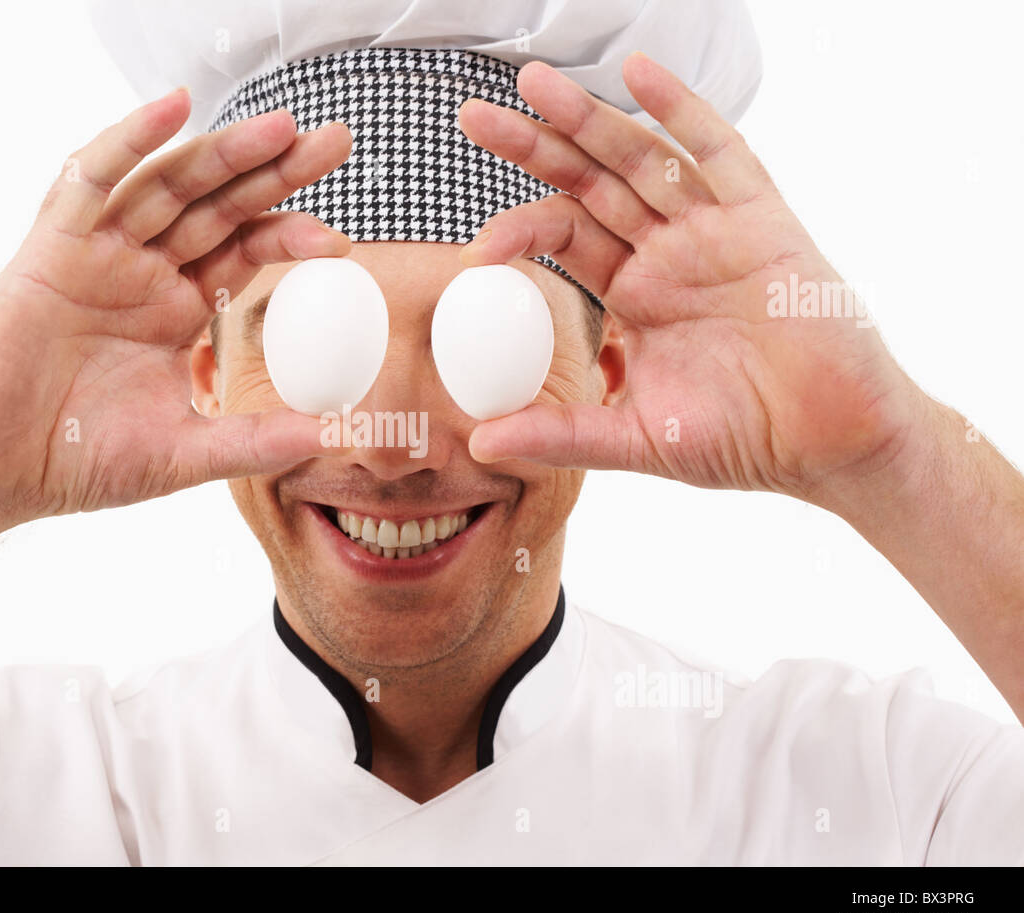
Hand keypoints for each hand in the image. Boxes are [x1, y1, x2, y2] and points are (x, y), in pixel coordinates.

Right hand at [0, 89, 351, 526]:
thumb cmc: (76, 463)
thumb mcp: (182, 452)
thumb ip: (252, 441)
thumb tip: (330, 434)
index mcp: (175, 309)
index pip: (244, 251)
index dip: (289, 236)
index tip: (339, 243)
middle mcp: (143, 272)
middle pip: (218, 204)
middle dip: (275, 170)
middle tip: (334, 141)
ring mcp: (97, 256)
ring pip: (165, 185)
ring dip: (220, 153)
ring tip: (280, 127)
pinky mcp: (50, 251)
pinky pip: (87, 183)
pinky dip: (125, 143)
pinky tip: (171, 109)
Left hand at [457, 54, 923, 503]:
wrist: (831, 443)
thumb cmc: (742, 439)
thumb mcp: (637, 437)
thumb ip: (561, 434)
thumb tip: (481, 444)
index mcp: (633, 295)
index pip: (564, 237)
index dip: (518, 231)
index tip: (477, 252)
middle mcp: (667, 253)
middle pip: (590, 183)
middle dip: (534, 147)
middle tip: (474, 118)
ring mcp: (714, 232)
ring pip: (642, 159)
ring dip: (590, 119)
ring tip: (536, 82)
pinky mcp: (764, 222)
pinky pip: (722, 154)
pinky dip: (684, 110)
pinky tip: (640, 73)